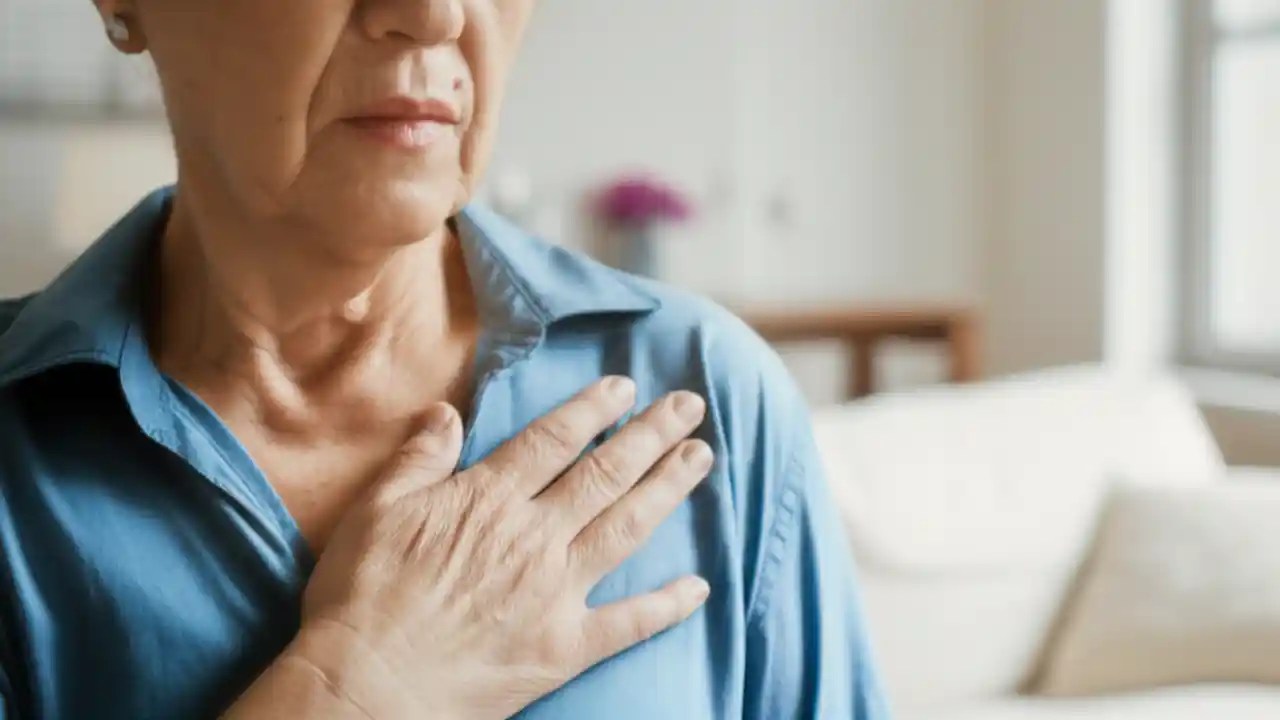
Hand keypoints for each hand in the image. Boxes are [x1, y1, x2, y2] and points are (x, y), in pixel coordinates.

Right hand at [290, 376, 713, 719]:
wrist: (367, 684)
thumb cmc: (362, 596)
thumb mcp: (376, 510)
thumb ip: (420, 457)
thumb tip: (447, 410)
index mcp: (489, 499)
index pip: (554, 440)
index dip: (593, 409)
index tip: (625, 387)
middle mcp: (533, 536)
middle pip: (604, 473)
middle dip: (651, 435)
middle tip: (690, 407)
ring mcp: (556, 591)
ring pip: (626, 528)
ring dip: (668, 489)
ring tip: (701, 458)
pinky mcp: (565, 647)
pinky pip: (630, 622)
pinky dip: (669, 604)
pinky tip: (699, 586)